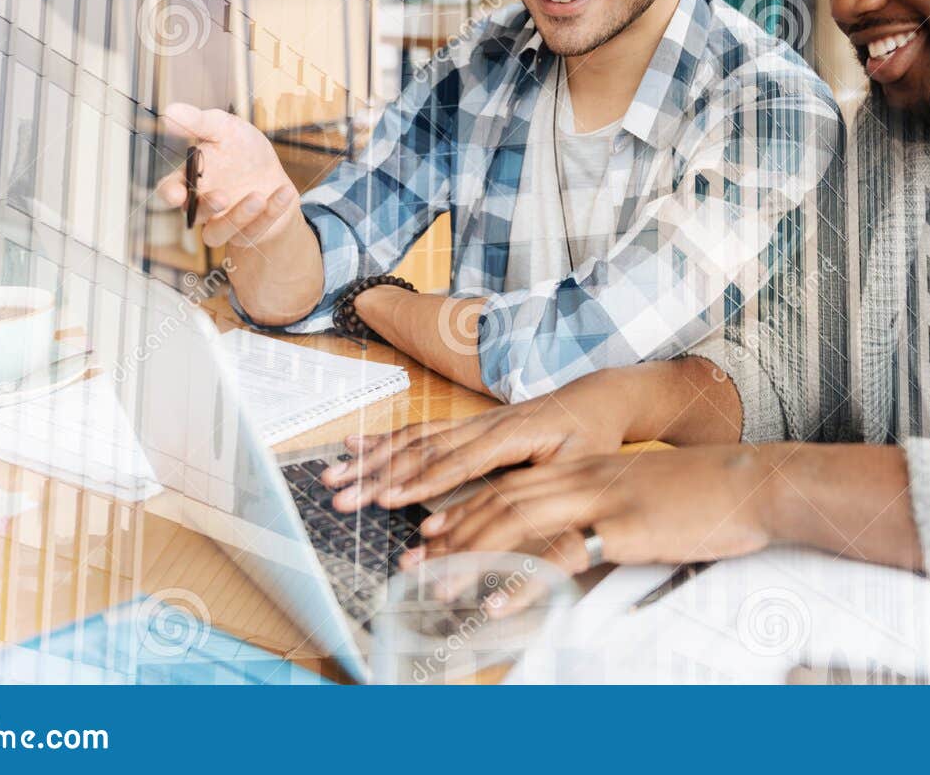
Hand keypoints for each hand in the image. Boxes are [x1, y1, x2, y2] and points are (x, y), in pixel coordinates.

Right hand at [156, 103, 299, 248]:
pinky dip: (270, 213)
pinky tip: (284, 192)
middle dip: (207, 207)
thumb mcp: (225, 129)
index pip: (170, 190)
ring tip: (258, 196)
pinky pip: (254, 232)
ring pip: (218, 234)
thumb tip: (169, 112)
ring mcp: (223, 224)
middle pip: (193, 215)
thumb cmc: (242, 150)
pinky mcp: (247, 235)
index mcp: (189, 180)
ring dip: (238, 217)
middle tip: (222, 196)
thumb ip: (199, 122)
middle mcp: (201, 206)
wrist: (273, 175)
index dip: (170, 193)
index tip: (175, 193)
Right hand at [321, 377, 634, 511]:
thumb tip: (519, 531)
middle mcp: (484, 424)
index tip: (389, 499)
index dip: (423, 481)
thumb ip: (551, 492)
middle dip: (378, 476)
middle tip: (342, 497)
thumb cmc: (592, 435)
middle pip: (423, 450)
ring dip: (370, 460)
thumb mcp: (582, 466)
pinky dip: (383, 440)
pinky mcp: (466, 425)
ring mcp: (471, 421)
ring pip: (413, 439)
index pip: (459, 461)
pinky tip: (354, 447)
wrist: (597, 398)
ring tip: (333, 476)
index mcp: (512, 433)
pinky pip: (420, 430)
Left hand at [401, 445, 778, 574]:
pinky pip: (562, 553)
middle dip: (453, 532)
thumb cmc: (708, 495)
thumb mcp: (646, 498)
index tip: (433, 531)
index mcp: (589, 468)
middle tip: (414, 561)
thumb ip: (609, 514)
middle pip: (502, 499)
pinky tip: (500, 601)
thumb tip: (583, 546)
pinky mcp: (624, 526)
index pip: (512, 484)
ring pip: (519, 520)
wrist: (756, 482)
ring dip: (472, 555)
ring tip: (438, 584)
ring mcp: (603, 497)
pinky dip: (524, 577)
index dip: (467, 507)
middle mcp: (586, 476)